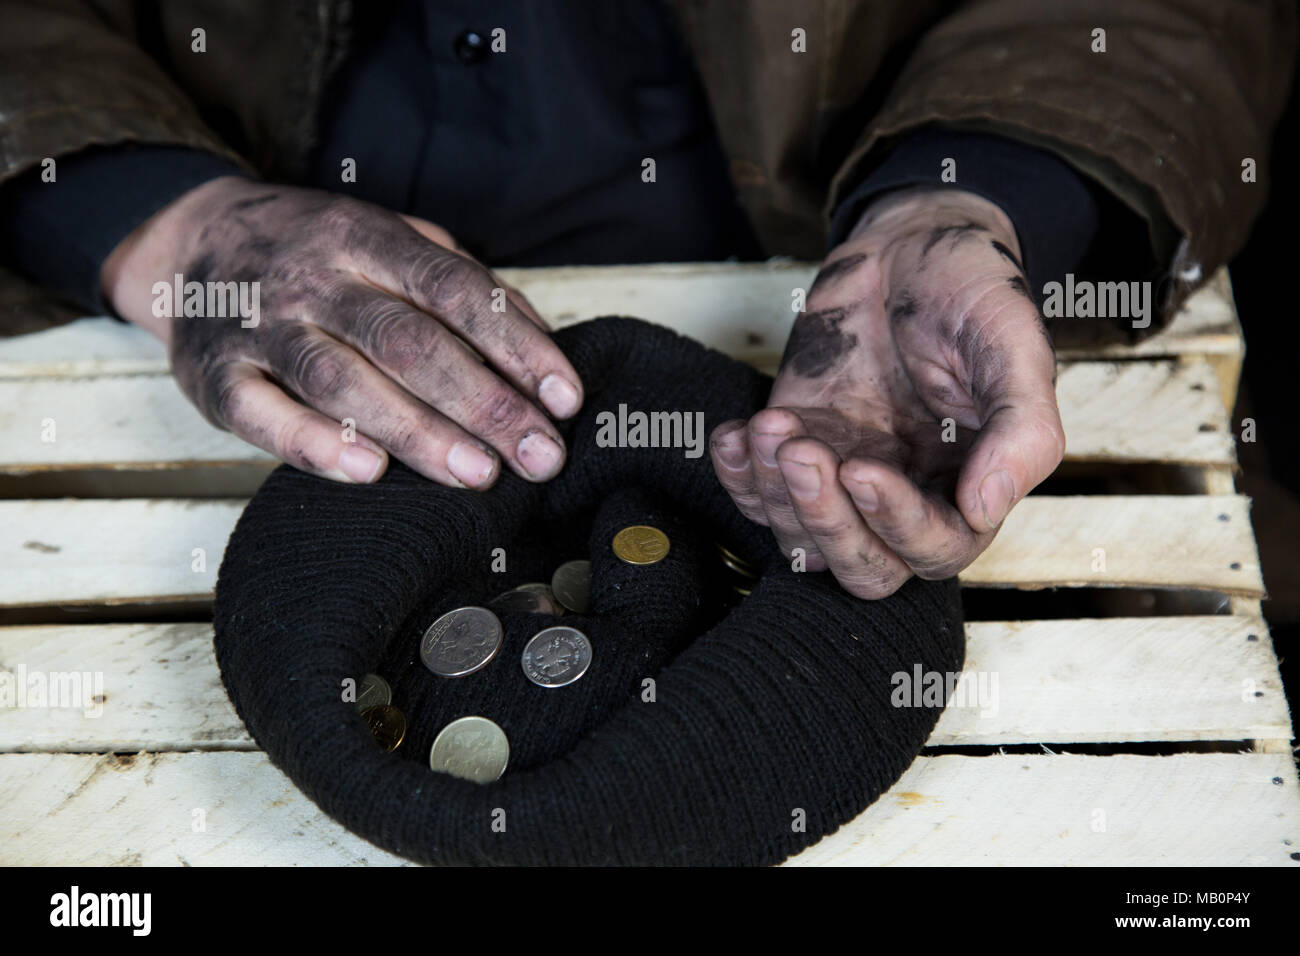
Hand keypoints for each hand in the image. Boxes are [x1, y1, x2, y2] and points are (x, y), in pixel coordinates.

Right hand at [101, 177, 582, 486]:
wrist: (193, 240)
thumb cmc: (322, 256)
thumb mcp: (392, 241)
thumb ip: (463, 287)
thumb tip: (541, 347)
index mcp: (368, 239)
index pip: (455, 291)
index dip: (516, 346)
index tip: (565, 398)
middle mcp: (314, 278)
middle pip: (407, 342)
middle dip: (483, 403)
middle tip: (539, 456)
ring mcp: (260, 326)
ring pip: (342, 381)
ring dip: (417, 432)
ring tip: (478, 474)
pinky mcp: (216, 375)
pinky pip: (262, 414)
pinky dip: (314, 444)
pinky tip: (368, 472)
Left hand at [710, 186, 1064, 597]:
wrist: (907, 242)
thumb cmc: (970, 288)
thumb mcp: (1013, 347)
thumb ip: (1022, 431)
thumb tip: (988, 508)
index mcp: (970, 484)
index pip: (934, 549)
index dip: (894, 522)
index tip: (861, 467)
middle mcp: (905, 493)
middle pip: (864, 567)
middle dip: (825, 523)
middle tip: (804, 453)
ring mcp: (843, 473)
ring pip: (802, 539)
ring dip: (774, 493)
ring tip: (773, 426)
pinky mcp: (797, 443)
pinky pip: (756, 493)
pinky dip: (737, 476)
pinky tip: (736, 434)